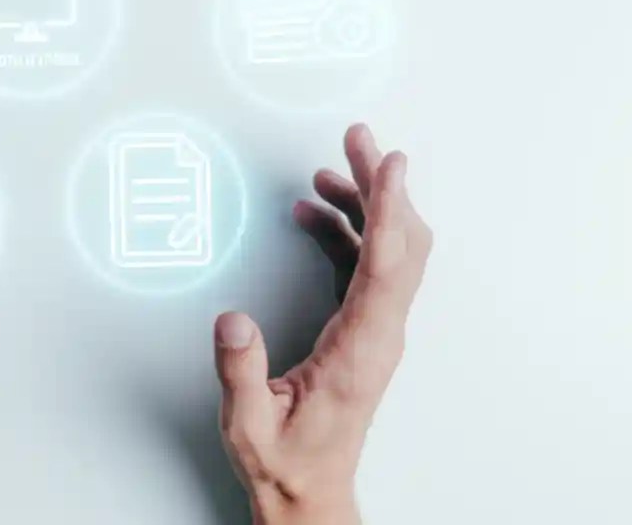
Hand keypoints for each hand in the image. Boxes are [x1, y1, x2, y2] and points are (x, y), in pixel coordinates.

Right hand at [214, 124, 432, 524]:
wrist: (309, 490)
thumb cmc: (286, 460)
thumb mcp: (248, 423)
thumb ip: (239, 371)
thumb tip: (231, 318)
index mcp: (359, 350)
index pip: (386, 266)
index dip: (389, 209)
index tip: (390, 162)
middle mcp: (378, 334)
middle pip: (400, 244)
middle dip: (382, 186)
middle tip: (359, 140)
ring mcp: (374, 330)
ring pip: (388, 251)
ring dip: (364, 205)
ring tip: (330, 168)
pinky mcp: (360, 330)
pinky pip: (365, 267)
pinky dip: (345, 233)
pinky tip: (314, 217)